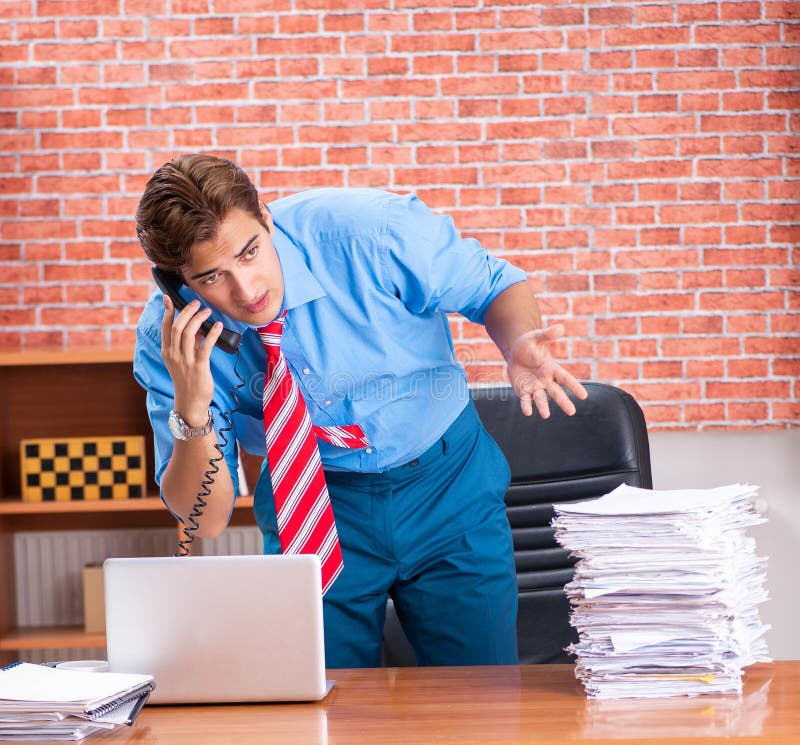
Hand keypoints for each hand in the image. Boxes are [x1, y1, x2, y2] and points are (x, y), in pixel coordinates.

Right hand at [160, 295, 223, 425]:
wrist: (190, 402)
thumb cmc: (187, 380)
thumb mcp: (182, 361)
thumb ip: (187, 345)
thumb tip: (196, 328)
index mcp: (167, 351)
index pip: (165, 327)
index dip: (167, 311)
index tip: (169, 298)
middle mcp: (174, 354)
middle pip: (177, 326)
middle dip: (187, 311)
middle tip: (197, 303)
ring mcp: (185, 361)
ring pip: (189, 333)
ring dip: (199, 319)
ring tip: (208, 311)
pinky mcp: (199, 366)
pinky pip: (205, 346)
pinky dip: (212, 333)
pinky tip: (219, 326)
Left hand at [506, 324, 587, 417]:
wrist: (514, 352)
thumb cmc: (528, 344)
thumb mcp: (536, 337)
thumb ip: (547, 334)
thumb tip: (561, 327)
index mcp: (551, 368)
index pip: (565, 378)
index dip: (574, 386)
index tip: (584, 395)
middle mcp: (545, 380)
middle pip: (556, 392)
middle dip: (563, 402)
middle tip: (572, 412)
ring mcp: (535, 387)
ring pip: (541, 399)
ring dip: (543, 407)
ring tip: (545, 416)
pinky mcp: (523, 391)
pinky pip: (526, 400)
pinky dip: (526, 406)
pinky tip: (528, 412)